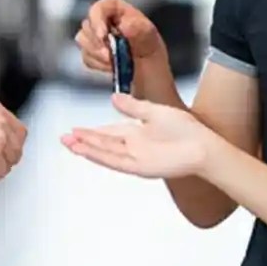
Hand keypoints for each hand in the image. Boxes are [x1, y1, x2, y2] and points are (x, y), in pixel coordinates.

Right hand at [61, 93, 214, 178]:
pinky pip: (114, 161)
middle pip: (102, 144)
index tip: (75, 129)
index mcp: (137, 134)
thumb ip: (133, 107)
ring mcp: (135, 158)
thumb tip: (113, 98)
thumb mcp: (154, 112)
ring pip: (104, 153)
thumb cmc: (185, 129)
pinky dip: (99, 156)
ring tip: (68, 143)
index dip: (91, 131)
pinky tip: (86, 150)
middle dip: (82, 140)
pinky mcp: (139, 167)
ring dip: (86, 148)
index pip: (108, 133)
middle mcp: (133, 147)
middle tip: (63, 137)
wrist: (203, 147)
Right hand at [75, 0, 165, 74]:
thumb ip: (140, 31)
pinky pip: (85, 56)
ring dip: (96, 54)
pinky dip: (96, 64)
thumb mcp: (151, 43)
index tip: (102, 35)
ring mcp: (99, 38)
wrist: (150, 83)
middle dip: (97, 42)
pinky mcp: (93, 54)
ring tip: (114, 63)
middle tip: (111, 56)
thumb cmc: (153, 58)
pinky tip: (110, 68)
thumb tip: (125, 25)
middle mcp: (108, 22)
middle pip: (88, 23)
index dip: (97, 18)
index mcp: (122, 13)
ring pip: (82, 39)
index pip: (103, 6)